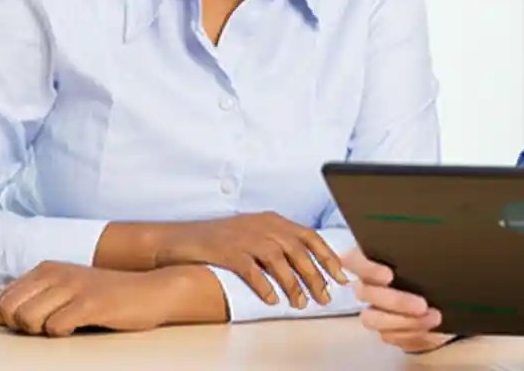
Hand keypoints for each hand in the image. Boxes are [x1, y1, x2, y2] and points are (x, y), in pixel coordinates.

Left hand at [0, 261, 212, 336]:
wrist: (152, 291)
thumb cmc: (107, 296)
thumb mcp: (65, 291)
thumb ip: (32, 299)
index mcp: (47, 269)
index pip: (3, 298)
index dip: (10, 318)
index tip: (34, 322)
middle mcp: (57, 274)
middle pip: (11, 310)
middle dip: (22, 326)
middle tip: (47, 326)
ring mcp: (74, 287)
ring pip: (28, 319)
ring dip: (42, 330)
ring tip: (64, 325)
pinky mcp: (90, 303)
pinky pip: (55, 327)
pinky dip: (62, 333)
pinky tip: (79, 326)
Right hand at [154, 212, 346, 308]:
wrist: (182, 238)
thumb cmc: (222, 239)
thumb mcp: (255, 232)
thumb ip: (280, 242)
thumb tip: (309, 266)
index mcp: (274, 220)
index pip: (309, 236)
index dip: (328, 256)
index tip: (341, 277)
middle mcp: (263, 225)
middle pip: (298, 250)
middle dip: (315, 276)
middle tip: (324, 297)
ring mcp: (245, 237)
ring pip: (279, 260)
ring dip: (293, 284)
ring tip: (300, 303)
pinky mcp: (228, 251)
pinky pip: (252, 270)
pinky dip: (265, 285)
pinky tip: (272, 300)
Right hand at [344, 246, 453, 352]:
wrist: (452, 298)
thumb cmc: (440, 268)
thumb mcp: (435, 254)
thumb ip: (424, 249)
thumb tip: (433, 242)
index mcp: (374, 258)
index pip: (354, 259)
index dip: (366, 268)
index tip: (388, 275)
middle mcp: (369, 284)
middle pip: (365, 293)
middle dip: (395, 301)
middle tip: (422, 305)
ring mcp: (375, 309)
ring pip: (372, 319)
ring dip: (403, 322)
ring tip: (433, 318)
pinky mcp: (387, 331)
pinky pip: (390, 336)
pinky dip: (411, 335)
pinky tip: (432, 330)